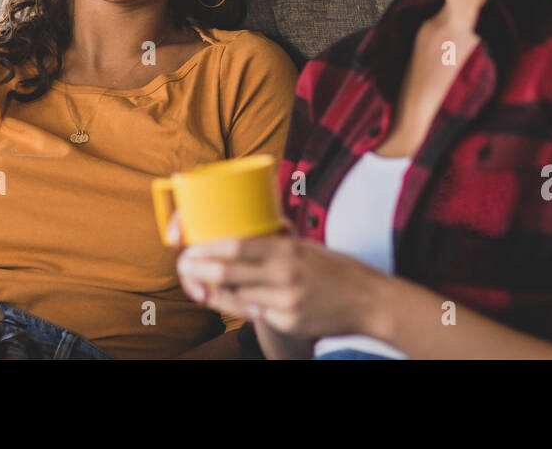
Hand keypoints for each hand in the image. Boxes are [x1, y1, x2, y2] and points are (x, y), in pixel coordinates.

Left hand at [175, 233, 386, 338]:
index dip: (208, 248)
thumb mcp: (307, 246)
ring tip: (195, 284)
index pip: (238, 246)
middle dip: (199, 270)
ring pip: (236, 297)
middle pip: (229, 273)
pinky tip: (227, 300)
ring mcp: (285, 303)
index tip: (190, 246)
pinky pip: (256, 314)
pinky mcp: (288, 323)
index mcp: (288, 250)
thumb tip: (246, 229)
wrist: (368, 302)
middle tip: (183, 265)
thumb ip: (278, 241)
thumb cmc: (336, 269)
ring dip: (212, 291)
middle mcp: (285, 276)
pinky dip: (242, 306)